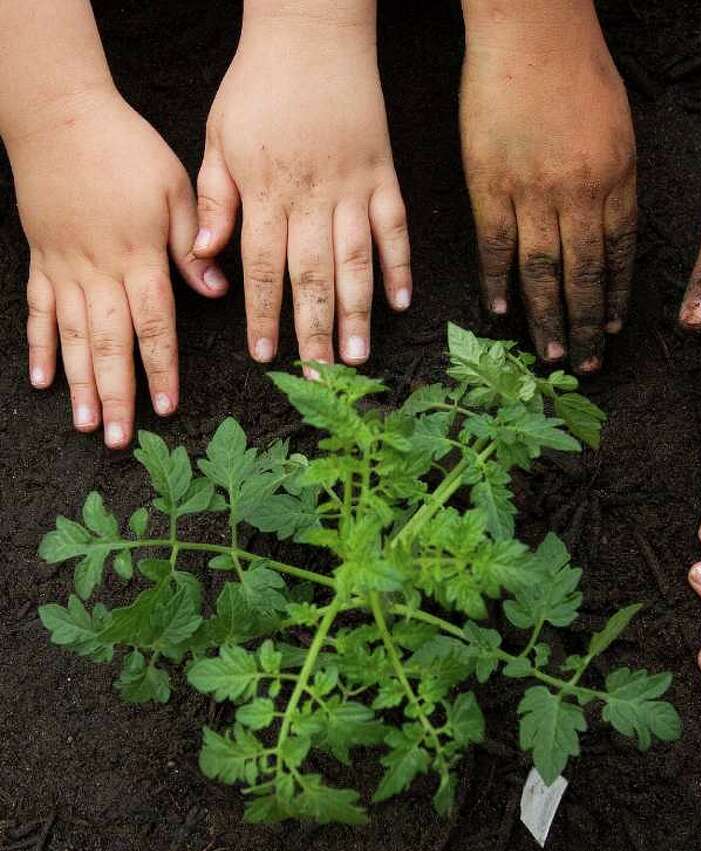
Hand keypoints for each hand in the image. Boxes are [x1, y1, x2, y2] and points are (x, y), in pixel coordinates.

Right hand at [12, 89, 226, 447]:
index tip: (168, 407)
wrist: (60, 118)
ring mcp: (65, 268)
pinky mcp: (42, 259)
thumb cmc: (127, 150)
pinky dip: (40, 346)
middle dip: (116, 395)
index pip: (154, 325)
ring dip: (80, 383)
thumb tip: (215, 291)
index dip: (161, 369)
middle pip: (110, 344)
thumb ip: (192, 245)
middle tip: (117, 438)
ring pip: (74, 337)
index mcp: (140, 257)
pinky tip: (42, 380)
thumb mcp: (176, 189)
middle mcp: (99, 271)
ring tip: (83, 423)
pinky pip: (40, 311)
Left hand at [192, 8, 409, 370]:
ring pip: (357, 262)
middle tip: (320, 377)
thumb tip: (204, 256)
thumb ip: (215, 199)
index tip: (265, 355)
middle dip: (314, 331)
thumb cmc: (258, 85)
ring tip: (358, 356)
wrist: (312, 35)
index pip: (262, 266)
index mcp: (266, 191)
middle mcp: (312, 197)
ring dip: (358, 313)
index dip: (263, 314)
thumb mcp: (218, 137)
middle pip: (313, 276)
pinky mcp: (384, 175)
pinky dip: (400, 265)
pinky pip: (396, 228)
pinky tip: (401, 302)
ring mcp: (354, 188)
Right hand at [460, 0, 636, 372]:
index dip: (614, 297)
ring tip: (549, 354)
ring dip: (547, 319)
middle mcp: (580, 197)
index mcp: (618, 182)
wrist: (530, 33)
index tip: (611, 329)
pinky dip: (498, 282)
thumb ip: (616, 181)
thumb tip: (611, 227)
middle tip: (587, 364)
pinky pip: (495, 247)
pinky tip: (500, 311)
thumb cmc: (579, 70)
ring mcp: (533, 194)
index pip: (620, 257)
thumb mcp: (619, 128)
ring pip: (544, 273)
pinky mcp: (489, 186)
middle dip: (587, 326)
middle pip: (585, 276)